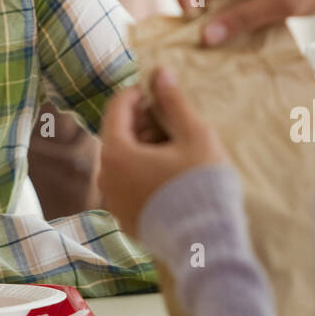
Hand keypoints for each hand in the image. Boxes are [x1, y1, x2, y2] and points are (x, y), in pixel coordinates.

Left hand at [97, 67, 229, 237]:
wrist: (207, 244)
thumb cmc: (202, 184)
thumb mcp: (194, 135)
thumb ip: (173, 101)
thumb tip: (160, 71)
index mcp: (117, 152)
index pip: (117, 108)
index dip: (137, 94)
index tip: (157, 92)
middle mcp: (107, 178)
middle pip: (117, 135)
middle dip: (141, 122)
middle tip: (170, 120)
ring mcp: (114, 202)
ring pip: (123, 161)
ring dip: (143, 147)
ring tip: (174, 147)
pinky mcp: (126, 220)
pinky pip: (128, 185)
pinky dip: (142, 172)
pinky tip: (170, 174)